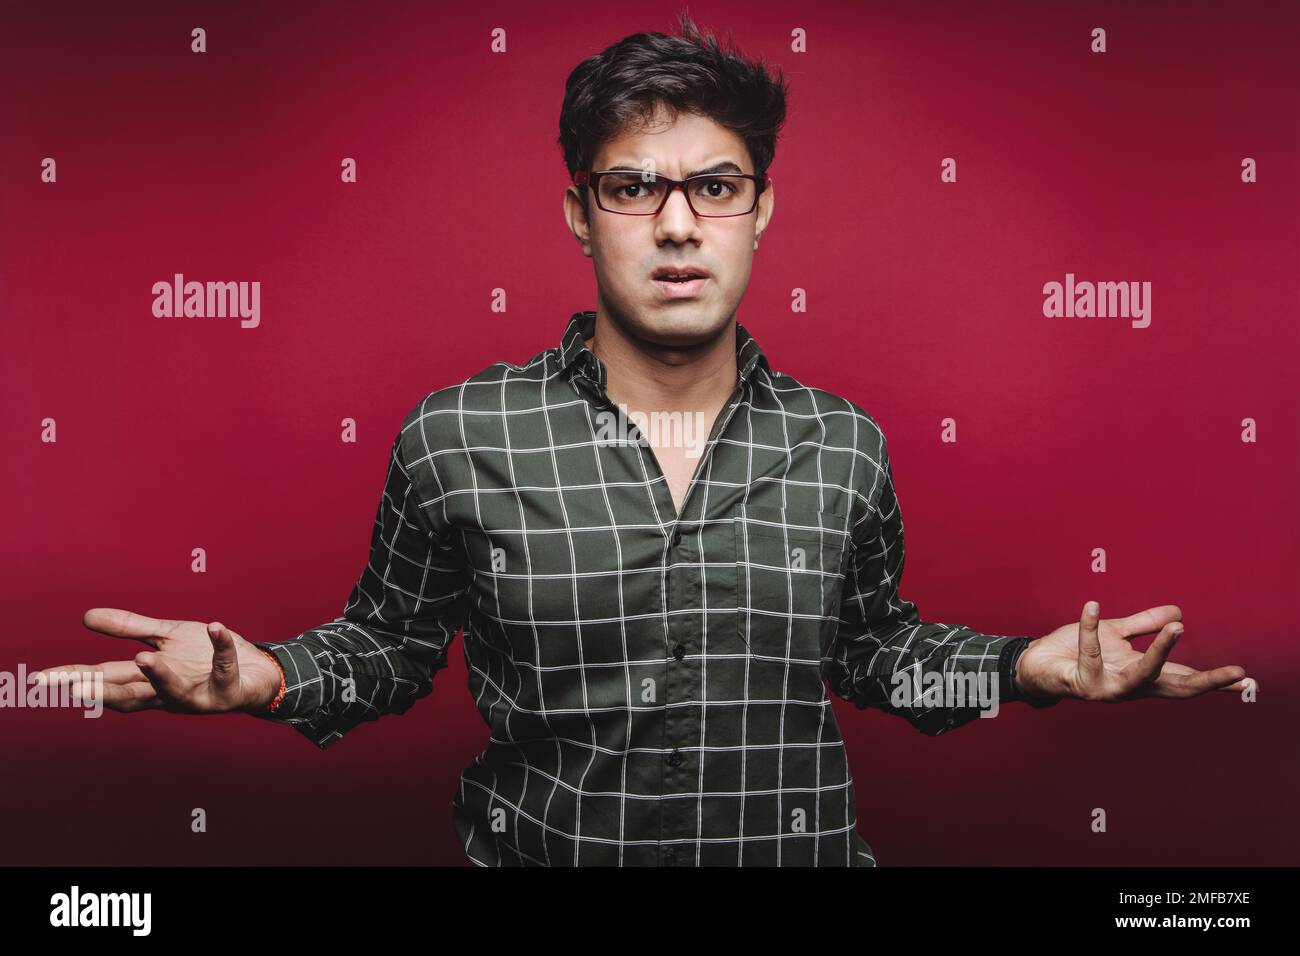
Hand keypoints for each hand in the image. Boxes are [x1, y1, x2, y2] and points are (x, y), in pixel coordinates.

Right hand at [35, 608, 283, 714]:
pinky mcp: (227, 688)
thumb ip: (129, 628)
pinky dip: (219, 645)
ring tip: (145, 658)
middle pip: (130, 695)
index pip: (106, 681)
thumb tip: (86, 616)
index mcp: (149, 681)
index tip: (45, 679)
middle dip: (102, 691)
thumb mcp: (165, 637)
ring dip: (160, 675)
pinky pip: (224, 664)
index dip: (77, 680)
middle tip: (74, 685)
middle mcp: (168, 693)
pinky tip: (213, 625)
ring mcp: (198, 694)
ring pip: (176, 690)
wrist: (255, 672)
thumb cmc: (204, 658)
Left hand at [1014, 601, 1251, 702]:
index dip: (1214, 680)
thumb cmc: (1074, 654)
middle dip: (1207, 682)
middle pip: (1176, 688)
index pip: (1184, 678)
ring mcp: (1109, 689)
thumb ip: (1144, 625)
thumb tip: (1179, 613)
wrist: (1036, 665)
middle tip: (1237, 674)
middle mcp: (1130, 687)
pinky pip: (1090, 650)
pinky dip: (1089, 627)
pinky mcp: (1083, 682)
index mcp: (1142, 675)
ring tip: (1178, 628)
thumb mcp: (1116, 634)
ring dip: (1160, 652)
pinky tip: (1092, 606)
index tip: (1247, 681)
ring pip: (1141, 674)